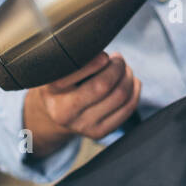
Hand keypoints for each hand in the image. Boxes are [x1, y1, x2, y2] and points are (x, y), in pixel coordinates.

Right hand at [22, 52, 141, 157]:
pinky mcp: (99, 132)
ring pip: (119, 96)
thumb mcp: (58, 67)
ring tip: (124, 68)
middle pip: (102, 86)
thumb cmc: (60, 81)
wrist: (54, 112)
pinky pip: (127, 109)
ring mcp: (82, 126)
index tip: (104, 56)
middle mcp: (64, 112)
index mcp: (51, 91)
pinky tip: (131, 81)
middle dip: (117, 67)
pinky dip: (135, 91)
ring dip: (128, 77)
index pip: (76, 73)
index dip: (96, 62)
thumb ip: (75, 58)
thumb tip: (104, 53)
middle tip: (118, 59)